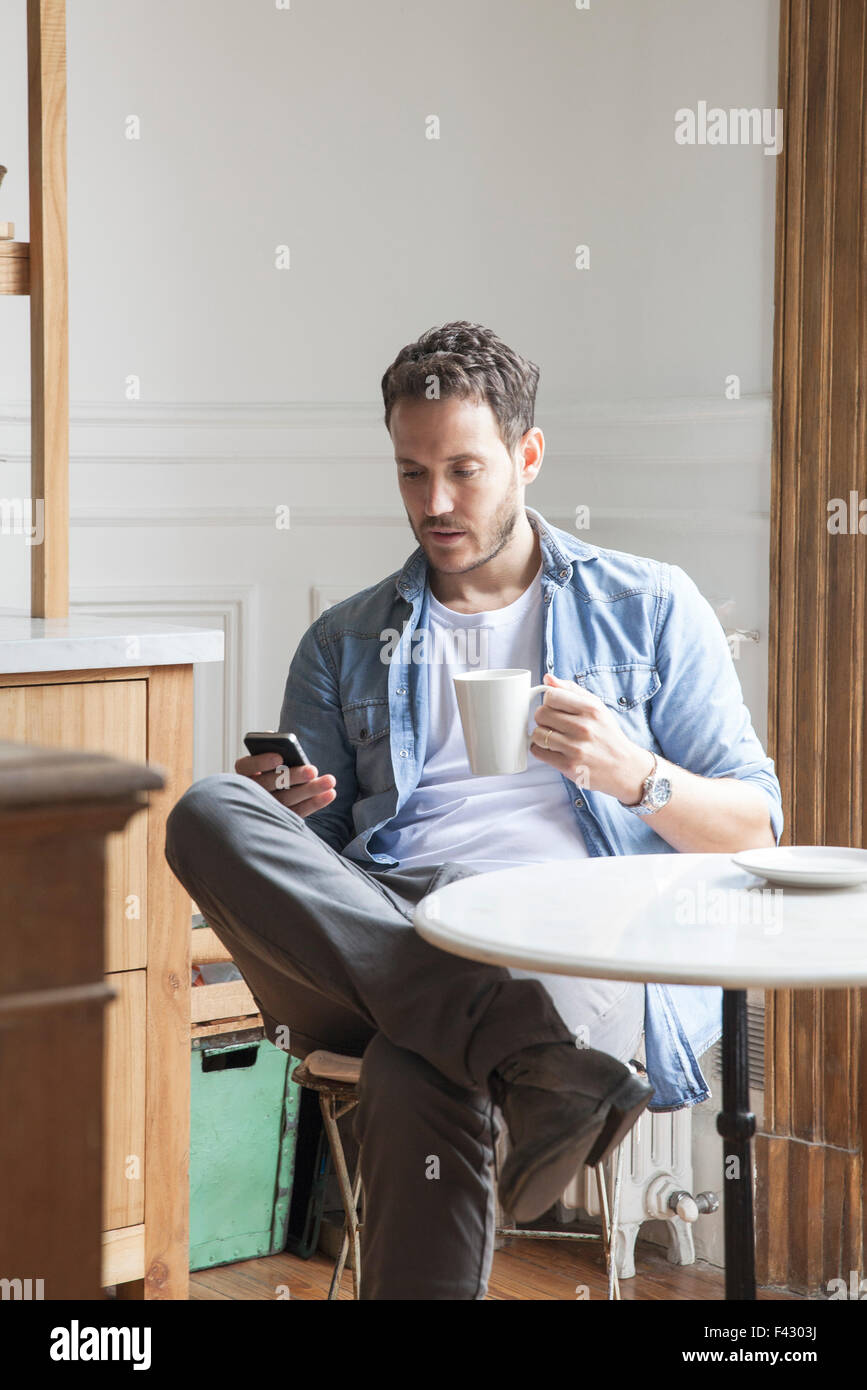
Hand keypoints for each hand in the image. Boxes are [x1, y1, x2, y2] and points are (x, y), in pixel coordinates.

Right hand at [233, 751, 336, 817]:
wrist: (275, 792)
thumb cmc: (274, 767)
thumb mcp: (269, 754)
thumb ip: (271, 746)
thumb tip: (273, 736)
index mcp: (245, 773)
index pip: (246, 766)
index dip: (261, 762)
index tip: (279, 757)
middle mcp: (251, 792)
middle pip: (270, 785)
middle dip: (293, 776)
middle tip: (313, 770)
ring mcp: (266, 808)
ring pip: (286, 800)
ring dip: (310, 790)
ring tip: (329, 781)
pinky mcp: (280, 820)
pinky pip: (297, 812)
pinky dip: (315, 803)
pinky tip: (329, 794)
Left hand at [529, 673, 654, 800]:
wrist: (624, 767)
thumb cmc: (608, 735)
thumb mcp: (597, 707)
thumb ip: (571, 690)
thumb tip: (548, 677)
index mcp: (591, 709)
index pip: (551, 696)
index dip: (549, 701)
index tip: (554, 707)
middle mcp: (583, 727)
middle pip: (540, 714)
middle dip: (544, 718)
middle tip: (554, 724)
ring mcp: (576, 748)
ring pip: (537, 734)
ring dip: (542, 736)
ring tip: (554, 737)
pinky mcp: (569, 766)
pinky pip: (538, 752)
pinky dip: (541, 750)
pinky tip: (553, 750)